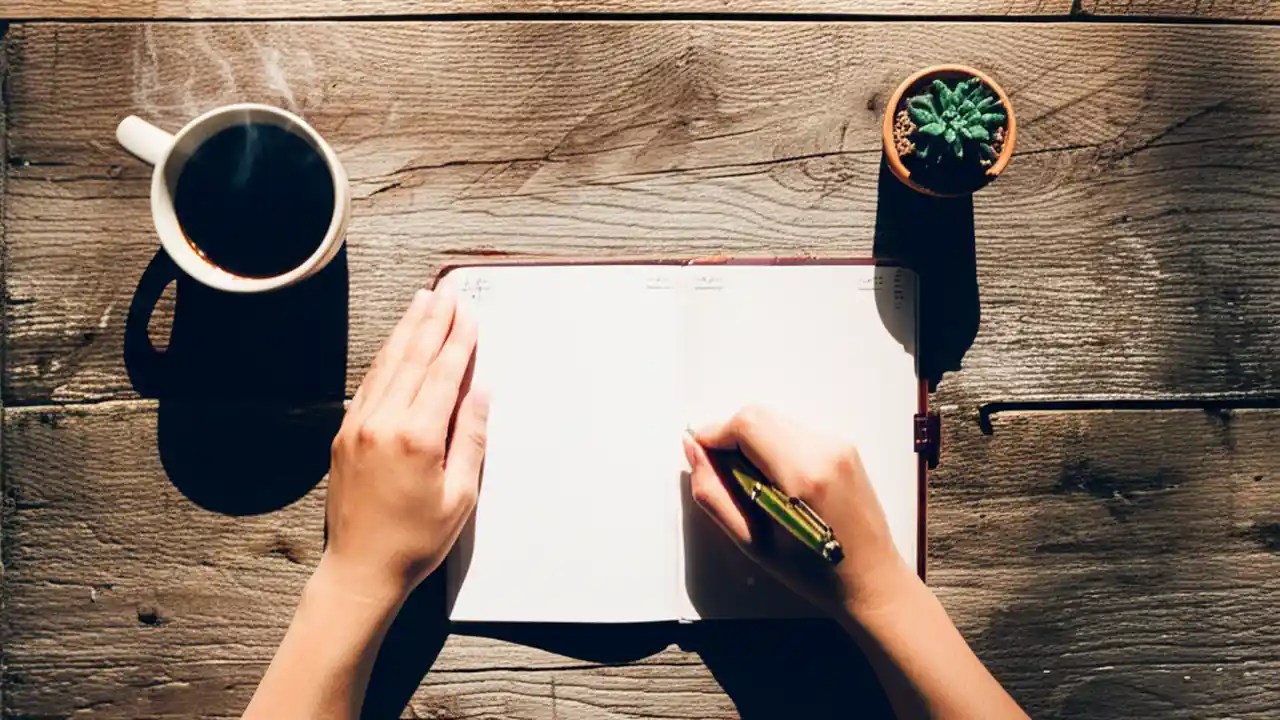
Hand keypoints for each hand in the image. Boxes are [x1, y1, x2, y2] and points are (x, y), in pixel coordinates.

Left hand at [322, 288, 487, 602]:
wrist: (360, 569)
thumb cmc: (415, 541)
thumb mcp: (461, 496)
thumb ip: (471, 438)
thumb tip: (479, 393)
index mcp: (417, 438)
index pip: (443, 374)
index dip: (459, 341)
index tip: (468, 313)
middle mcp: (383, 423)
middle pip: (414, 358)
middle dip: (433, 321)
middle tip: (447, 290)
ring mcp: (358, 426)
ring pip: (387, 365)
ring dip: (407, 329)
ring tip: (423, 301)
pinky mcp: (345, 434)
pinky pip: (369, 384)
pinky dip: (386, 358)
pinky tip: (397, 343)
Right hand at [683, 406, 913, 622]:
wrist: (871, 579)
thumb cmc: (815, 572)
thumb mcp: (752, 542)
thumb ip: (714, 493)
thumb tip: (692, 450)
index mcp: (803, 475)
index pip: (746, 424)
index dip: (715, 435)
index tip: (703, 457)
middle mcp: (825, 450)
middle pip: (759, 416)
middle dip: (732, 439)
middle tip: (728, 478)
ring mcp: (839, 444)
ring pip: (775, 422)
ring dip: (754, 444)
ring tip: (757, 487)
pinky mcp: (845, 446)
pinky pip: (794, 432)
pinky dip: (775, 448)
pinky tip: (780, 485)